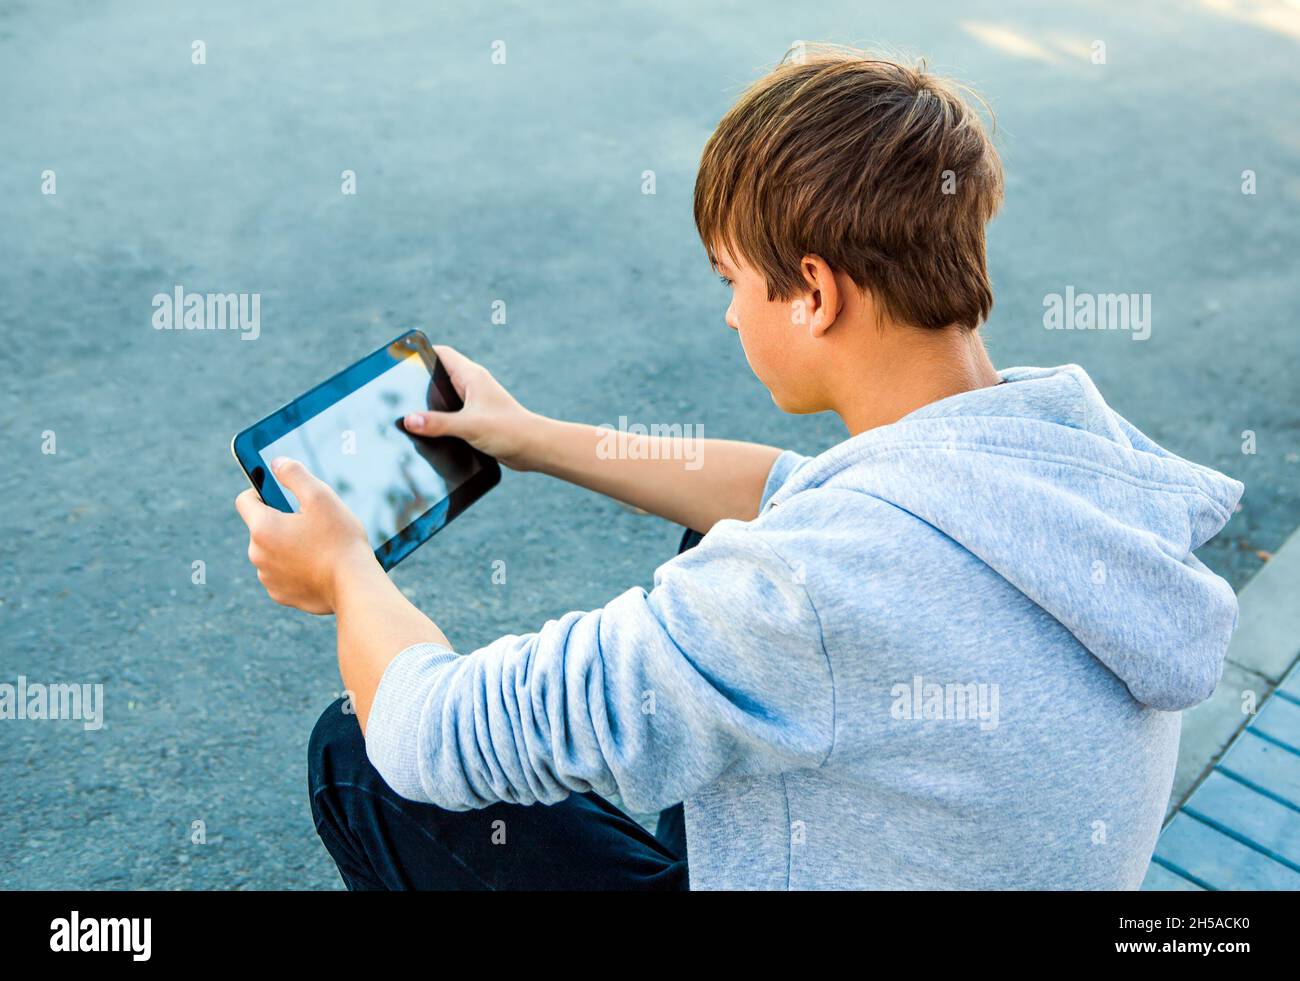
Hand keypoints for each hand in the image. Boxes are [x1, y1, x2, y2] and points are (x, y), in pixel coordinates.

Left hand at [235, 458, 376, 614]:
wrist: (353, 587)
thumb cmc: (340, 540)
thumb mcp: (321, 496)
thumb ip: (295, 474)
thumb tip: (277, 463)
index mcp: (262, 527)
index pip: (244, 500)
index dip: (260, 491)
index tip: (279, 494)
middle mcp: (257, 554)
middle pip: (261, 527)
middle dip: (281, 522)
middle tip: (311, 523)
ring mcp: (268, 577)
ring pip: (271, 552)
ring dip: (287, 546)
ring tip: (318, 547)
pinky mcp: (280, 594)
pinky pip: (281, 574)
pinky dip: (295, 569)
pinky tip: (318, 567)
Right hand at [403, 345, 543, 470]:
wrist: (534, 448)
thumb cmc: (510, 430)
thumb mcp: (468, 426)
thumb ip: (437, 423)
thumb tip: (408, 420)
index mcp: (472, 376)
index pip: (442, 353)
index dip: (423, 353)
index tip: (402, 358)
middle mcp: (473, 386)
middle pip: (440, 375)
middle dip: (421, 382)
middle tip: (399, 391)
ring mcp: (475, 402)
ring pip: (445, 397)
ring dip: (431, 404)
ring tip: (409, 413)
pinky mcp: (477, 419)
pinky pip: (452, 414)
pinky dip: (440, 420)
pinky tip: (429, 432)